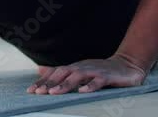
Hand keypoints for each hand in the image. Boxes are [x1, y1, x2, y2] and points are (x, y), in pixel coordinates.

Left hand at [27, 55, 146, 94]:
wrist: (127, 66)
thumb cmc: (100, 70)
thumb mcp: (78, 70)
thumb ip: (59, 72)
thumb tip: (39, 69)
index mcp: (74, 67)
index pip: (55, 73)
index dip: (43, 81)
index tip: (30, 90)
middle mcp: (82, 67)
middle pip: (63, 73)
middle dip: (50, 83)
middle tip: (38, 92)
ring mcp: (94, 71)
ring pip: (77, 77)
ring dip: (64, 84)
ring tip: (53, 92)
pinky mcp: (107, 76)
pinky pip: (98, 81)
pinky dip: (90, 86)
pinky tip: (83, 92)